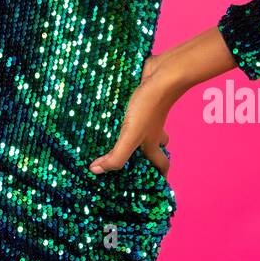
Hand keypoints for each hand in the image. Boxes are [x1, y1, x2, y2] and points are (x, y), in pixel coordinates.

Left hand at [89, 50, 185, 179]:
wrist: (163, 74)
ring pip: (139, 125)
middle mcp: (150, 129)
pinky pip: (129, 107)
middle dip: (140, 154)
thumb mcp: (132, 135)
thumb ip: (117, 155)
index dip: (158, 176)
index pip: (159, 165)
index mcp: (151, 142)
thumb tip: (96, 170)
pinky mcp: (138, 97)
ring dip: (126, 130)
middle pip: (151, 146)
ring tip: (107, 133)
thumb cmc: (150, 106)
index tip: (150, 186)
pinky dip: (119, 109)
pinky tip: (103, 108)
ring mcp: (145, 113)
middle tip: (122, 159)